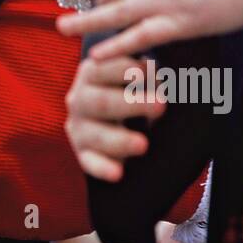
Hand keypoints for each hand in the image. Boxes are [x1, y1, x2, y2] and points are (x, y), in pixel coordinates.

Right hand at [64, 53, 164, 181]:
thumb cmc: (131, 90)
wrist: (113, 118)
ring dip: (120, 140)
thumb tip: (164, 74)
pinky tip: (118, 173)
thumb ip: (146, 75)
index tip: (150, 70)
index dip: (125, 69)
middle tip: (161, 105)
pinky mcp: (82, 153)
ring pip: (96, 135)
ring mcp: (78, 128)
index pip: (102, 69)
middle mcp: (79, 99)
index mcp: (90, 73)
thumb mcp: (135, 78)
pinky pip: (89, 162)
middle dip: (132, 104)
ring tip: (143, 145)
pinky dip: (103, 168)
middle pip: (101, 102)